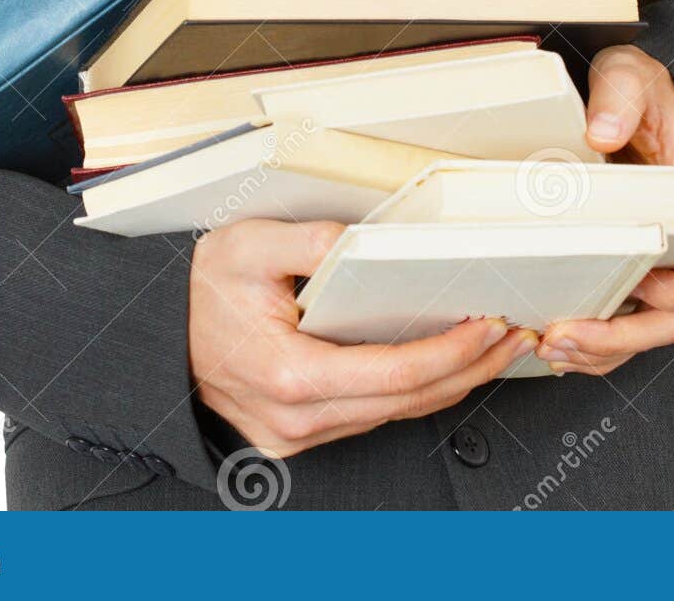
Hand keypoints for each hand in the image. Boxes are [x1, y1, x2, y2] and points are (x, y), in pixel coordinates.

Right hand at [190, 217, 537, 455]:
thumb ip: (307, 242)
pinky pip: (374, 414)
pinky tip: (446, 365)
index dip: (451, 353)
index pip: (395, 375)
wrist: (157, 340)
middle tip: (516, 336)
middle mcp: (301, 417)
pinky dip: (417, 390)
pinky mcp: (305, 432)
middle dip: (472, 368)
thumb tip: (361, 240)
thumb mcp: (243, 247)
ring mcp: (302, 433)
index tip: (488, 326)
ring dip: (453, 382)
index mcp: (291, 375)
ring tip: (497, 348)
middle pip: (409, 402)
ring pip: (397, 414)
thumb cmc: (198, 296)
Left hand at [535, 43, 673, 374]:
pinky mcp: (636, 270)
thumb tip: (602, 131)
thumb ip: (620, 96)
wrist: (621, 100)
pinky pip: (628, 323)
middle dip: (625, 337)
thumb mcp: (630, 76)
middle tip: (568, 336)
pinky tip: (559, 345)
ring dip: (605, 349)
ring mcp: (666, 261)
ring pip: (650, 330)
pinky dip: (597, 343)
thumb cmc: (637, 93)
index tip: (637, 286)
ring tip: (554, 348)